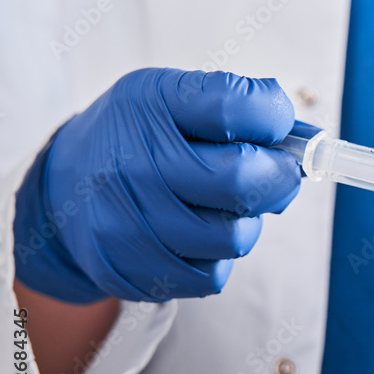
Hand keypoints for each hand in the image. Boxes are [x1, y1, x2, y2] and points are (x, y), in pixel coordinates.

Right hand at [14, 68, 299, 303]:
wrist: (64, 191)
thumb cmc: (140, 138)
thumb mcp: (177, 97)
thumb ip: (244, 108)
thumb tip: (309, 138)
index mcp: (150, 104)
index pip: (234, 107)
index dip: (274, 117)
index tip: (279, 124)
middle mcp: (132, 162)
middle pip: (242, 182)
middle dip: (278, 179)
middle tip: (273, 174)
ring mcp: (125, 221)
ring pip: (234, 237)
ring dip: (247, 222)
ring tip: (226, 206)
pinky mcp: (129, 270)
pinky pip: (211, 276)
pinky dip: (219, 257)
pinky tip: (199, 234)